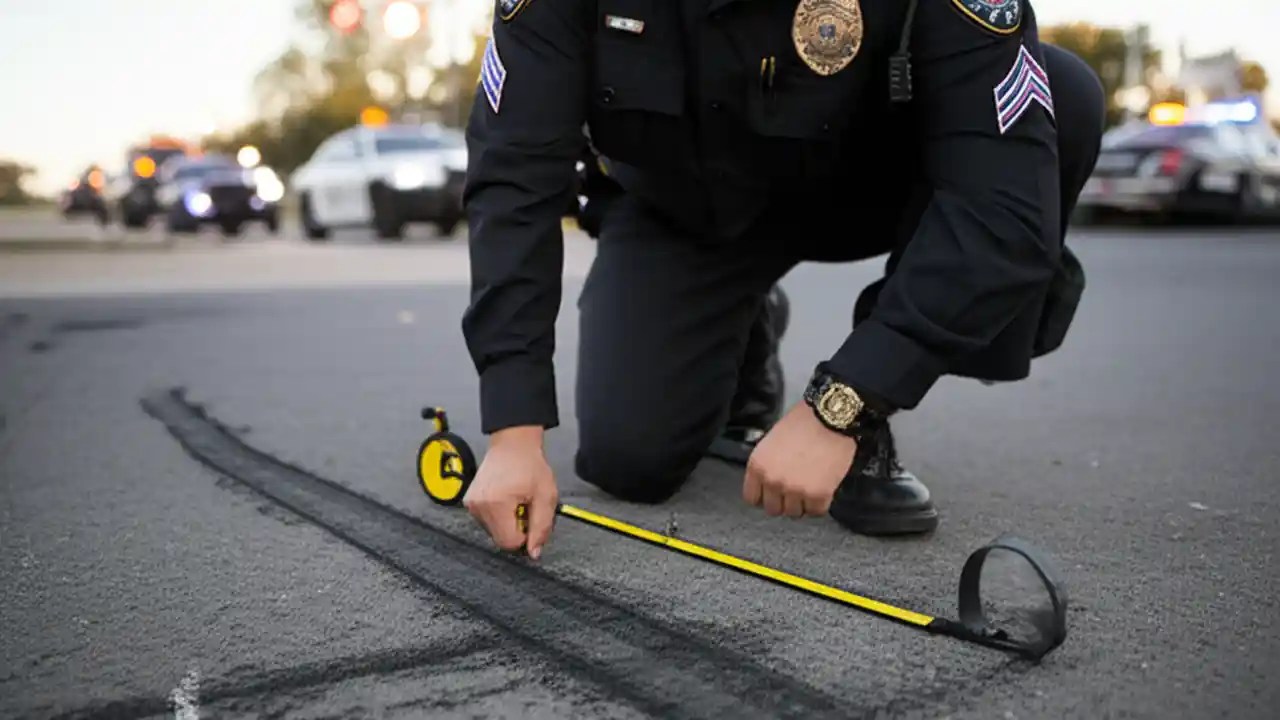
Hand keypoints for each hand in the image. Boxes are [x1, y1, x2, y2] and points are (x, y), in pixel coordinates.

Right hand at [463, 426, 558, 558]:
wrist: (512, 443)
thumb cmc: (531, 465)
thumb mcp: (546, 496)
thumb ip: (541, 527)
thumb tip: (534, 553)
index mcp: (496, 505)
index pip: (510, 543)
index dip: (526, 536)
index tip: (532, 518)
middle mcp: (478, 507)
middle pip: (500, 540)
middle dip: (517, 529)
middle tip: (526, 507)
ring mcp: (471, 504)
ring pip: (494, 532)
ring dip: (508, 523)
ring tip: (516, 501)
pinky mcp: (469, 502)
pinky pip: (487, 522)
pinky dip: (499, 516)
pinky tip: (506, 499)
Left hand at [743, 403, 856, 517]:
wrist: (830, 416)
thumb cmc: (803, 423)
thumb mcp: (771, 443)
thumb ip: (767, 466)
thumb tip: (768, 484)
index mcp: (757, 466)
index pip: (752, 498)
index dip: (765, 497)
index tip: (774, 494)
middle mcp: (772, 481)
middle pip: (773, 509)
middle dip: (785, 501)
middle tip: (796, 489)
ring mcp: (794, 490)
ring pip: (795, 513)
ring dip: (803, 503)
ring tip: (811, 485)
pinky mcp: (817, 495)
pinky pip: (816, 511)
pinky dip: (821, 503)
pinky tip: (824, 487)